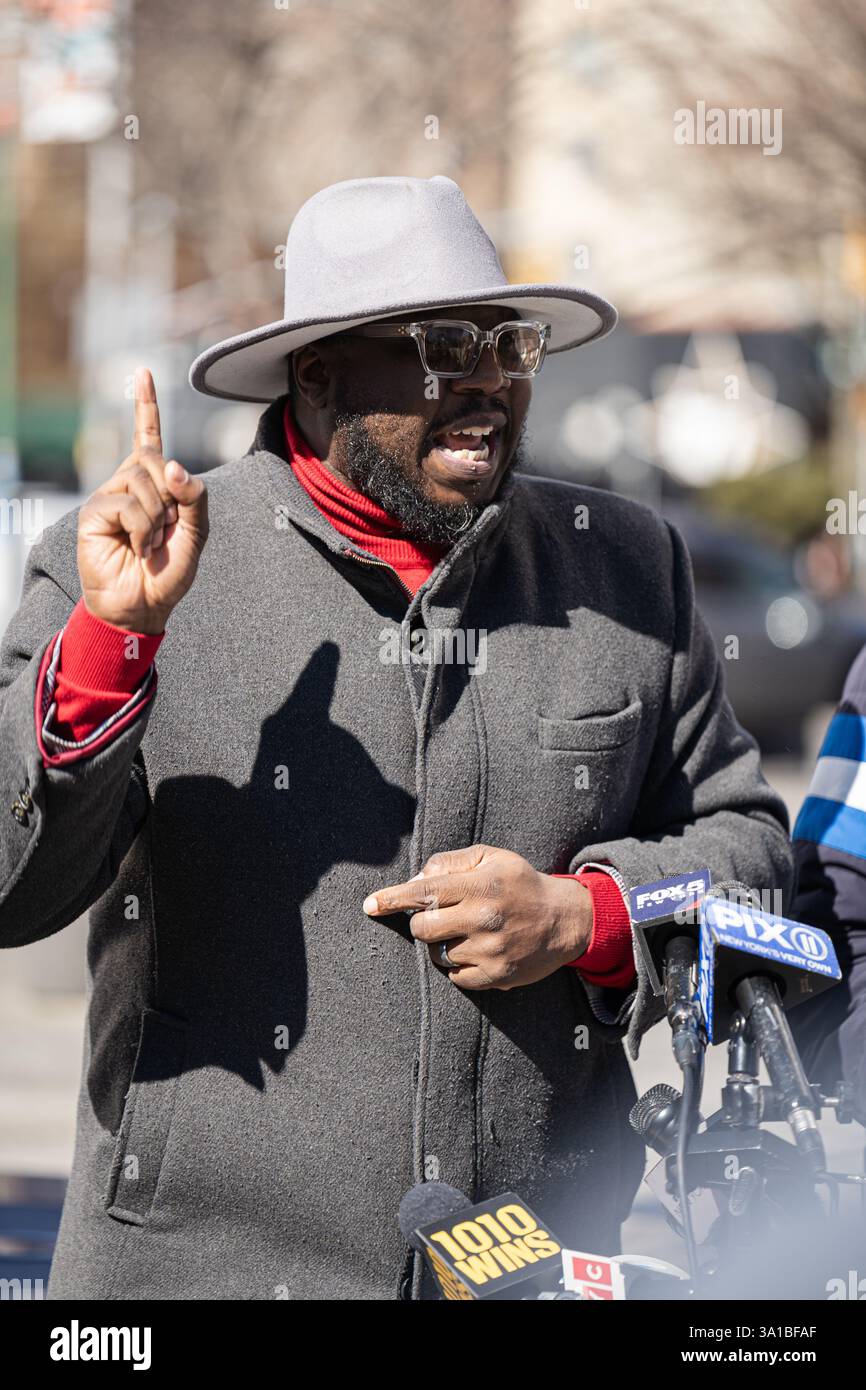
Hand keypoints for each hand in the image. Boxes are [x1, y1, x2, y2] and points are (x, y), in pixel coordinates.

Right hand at [77, 368, 208, 633]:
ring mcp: (109, 495)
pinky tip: (136, 548)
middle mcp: (129, 482)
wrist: (143, 605)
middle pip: (157, 460)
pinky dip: (141, 530)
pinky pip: (127, 505)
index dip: (146, 406)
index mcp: (154, 483)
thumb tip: (173, 464)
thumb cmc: (168, 571)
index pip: (149, 437)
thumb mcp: (197, 533)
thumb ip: (195, 497)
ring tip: (151, 544)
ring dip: (157, 519)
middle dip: (172, 498)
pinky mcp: (94, 511)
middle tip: (167, 531)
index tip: (144, 372)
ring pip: (144, 481)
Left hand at [363, 844, 592, 989]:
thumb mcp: (492, 858)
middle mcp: (483, 918)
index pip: (423, 892)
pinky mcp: (496, 975)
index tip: (370, 905)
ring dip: (445, 944)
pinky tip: (477, 951)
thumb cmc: (522, 884)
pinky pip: (456, 977)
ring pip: (438, 954)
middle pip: (423, 928)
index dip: (391, 899)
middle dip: (423, 922)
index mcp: (480, 886)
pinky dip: (459, 966)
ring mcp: (489, 950)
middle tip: (441, 917)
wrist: (566, 919)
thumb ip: (451, 862)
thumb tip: (417, 878)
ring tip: (469, 933)